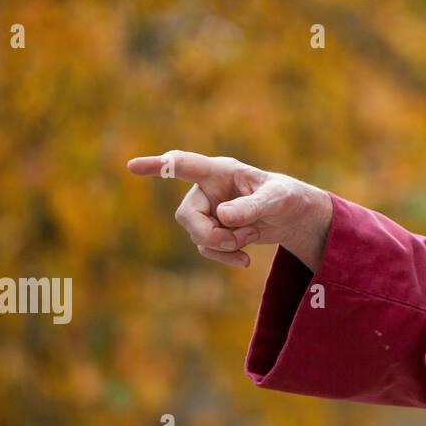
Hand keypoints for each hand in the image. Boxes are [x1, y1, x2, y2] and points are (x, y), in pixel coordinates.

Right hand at [127, 151, 332, 271]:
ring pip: (196, 235)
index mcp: (221, 171)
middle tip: (237, 240)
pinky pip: (205, 247)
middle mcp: (207, 188)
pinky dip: (224, 255)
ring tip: (252, 236)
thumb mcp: (278, 198)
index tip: (132, 167)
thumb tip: (223, 217)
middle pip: (186, 215)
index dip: (158, 166)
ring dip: (224, 244)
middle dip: (209, 234)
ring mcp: (207, 210)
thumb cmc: (287, 197)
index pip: (184, 165)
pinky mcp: (212, 229)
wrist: (293, 217)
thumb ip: (252, 206)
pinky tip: (245, 260)